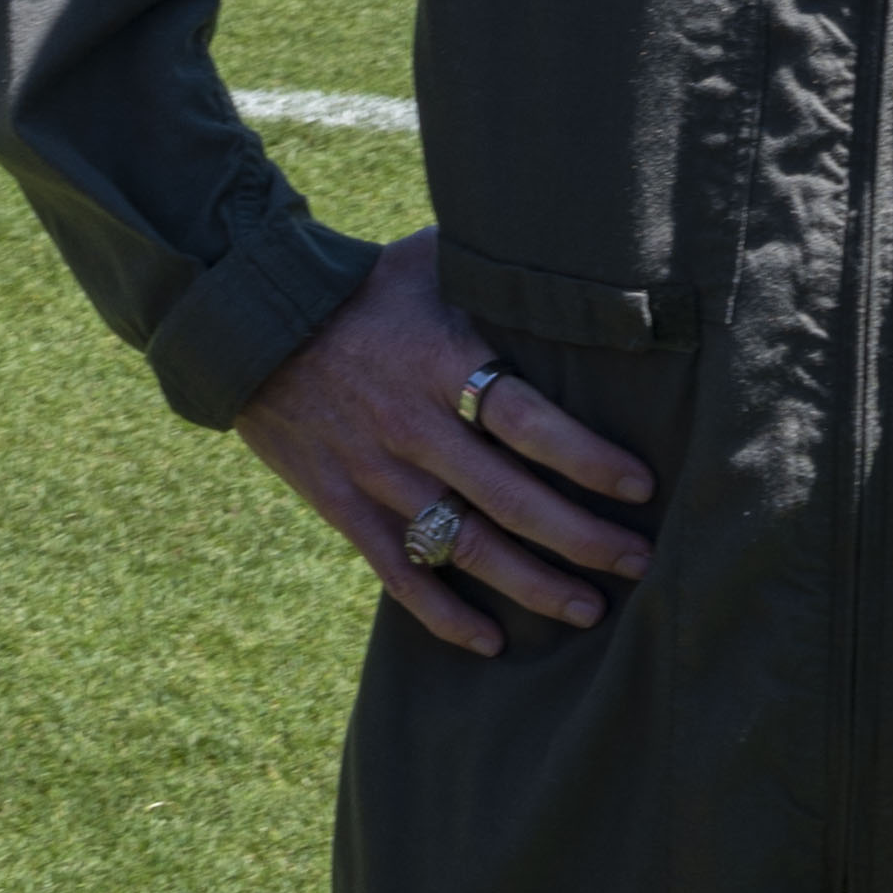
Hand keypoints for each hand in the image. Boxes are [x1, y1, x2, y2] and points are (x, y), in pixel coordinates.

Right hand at [231, 229, 658, 656]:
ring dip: (528, 584)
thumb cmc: (365, 283)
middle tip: (641, 563)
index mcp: (442, 365)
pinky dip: (443, 614)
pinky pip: (397, 571)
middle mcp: (412, 428)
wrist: (251, 322)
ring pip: (461, 545)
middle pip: (507, 498)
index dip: (585, 458)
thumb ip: (503, 270)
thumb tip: (585, 250)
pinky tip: (492, 642)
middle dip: (580, 538)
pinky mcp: (340, 506)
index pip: (525, 421)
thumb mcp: (435, 259)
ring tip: (591, 610)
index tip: (641, 487)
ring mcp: (373, 474)